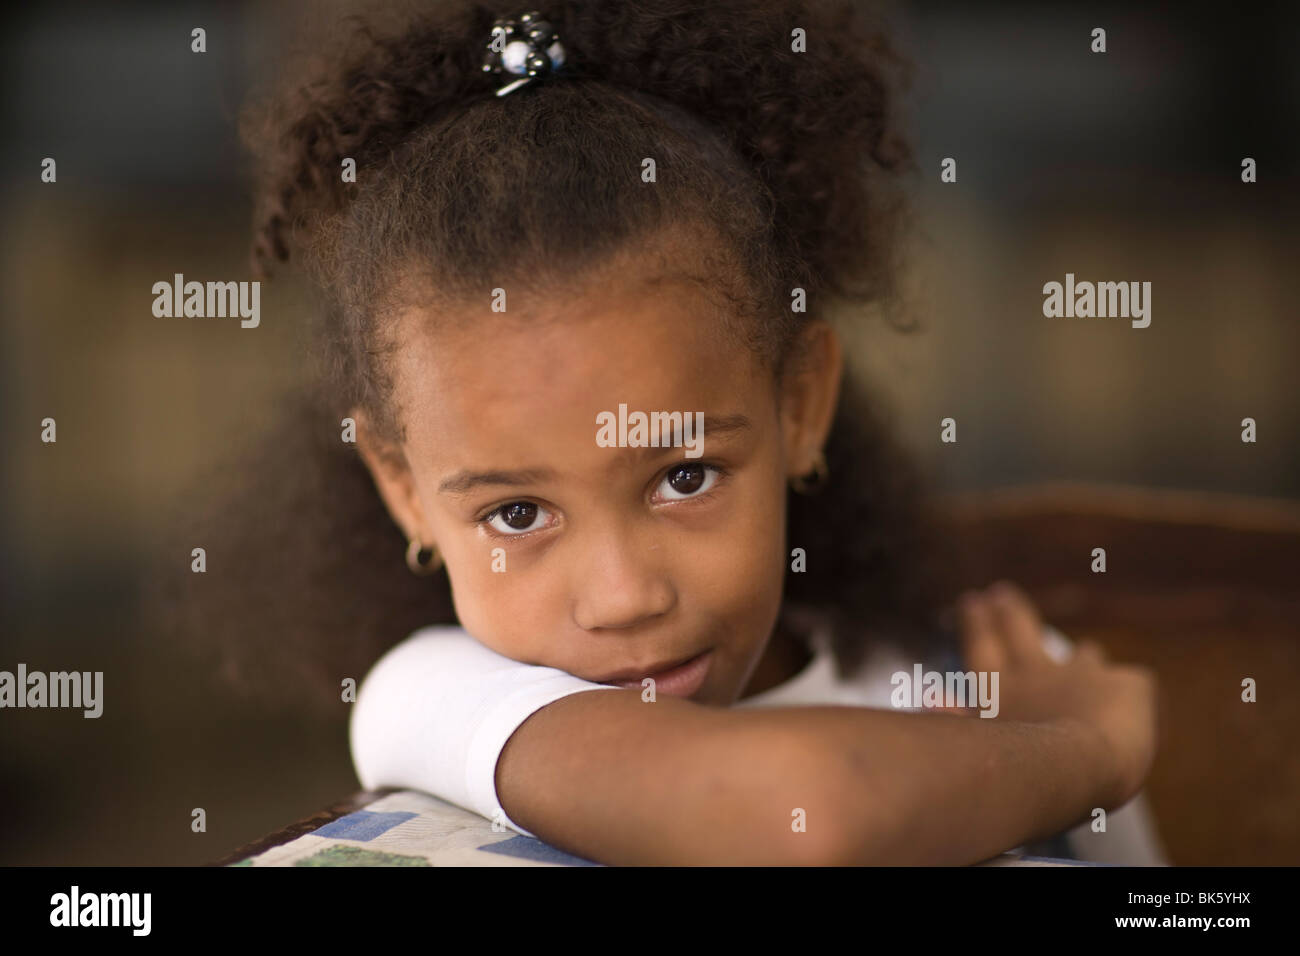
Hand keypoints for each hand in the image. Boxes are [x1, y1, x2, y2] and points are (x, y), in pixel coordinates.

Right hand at [956, 580, 1157, 808]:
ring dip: (1083, 654)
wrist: (1074, 767)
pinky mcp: (1126, 686)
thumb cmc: (1014, 766)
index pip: (984, 649)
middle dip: (1008, 614)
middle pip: (1020, 633)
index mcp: (1001, 690)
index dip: (978, 624)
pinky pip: (1131, 682)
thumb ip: (953, 718)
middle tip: (998, 593)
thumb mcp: (972, 740)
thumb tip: (934, 699)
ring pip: (1083, 655)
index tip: (972, 600)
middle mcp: (1040, 677)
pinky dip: (1129, 689)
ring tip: (1085, 650)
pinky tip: (1135, 695)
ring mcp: (1084, 679)